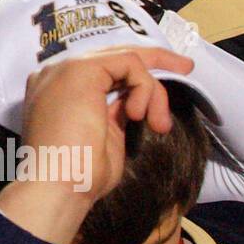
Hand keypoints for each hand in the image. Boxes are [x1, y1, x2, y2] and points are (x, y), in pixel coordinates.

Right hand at [21, 47, 192, 206]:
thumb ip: (114, 113)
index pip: (103, 70)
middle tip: (186, 68)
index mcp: (58, 91)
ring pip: (126, 59)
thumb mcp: (105, 136)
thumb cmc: (79, 174)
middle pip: (114, 56)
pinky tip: (138, 115)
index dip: (136, 74)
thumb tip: (132, 102)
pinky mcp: (80, 69)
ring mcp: (66, 69)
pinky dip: (145, 87)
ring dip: (152, 90)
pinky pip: (128, 63)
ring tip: (157, 123)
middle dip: (155, 61)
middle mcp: (57, 74)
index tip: (165, 83)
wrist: (57, 187)